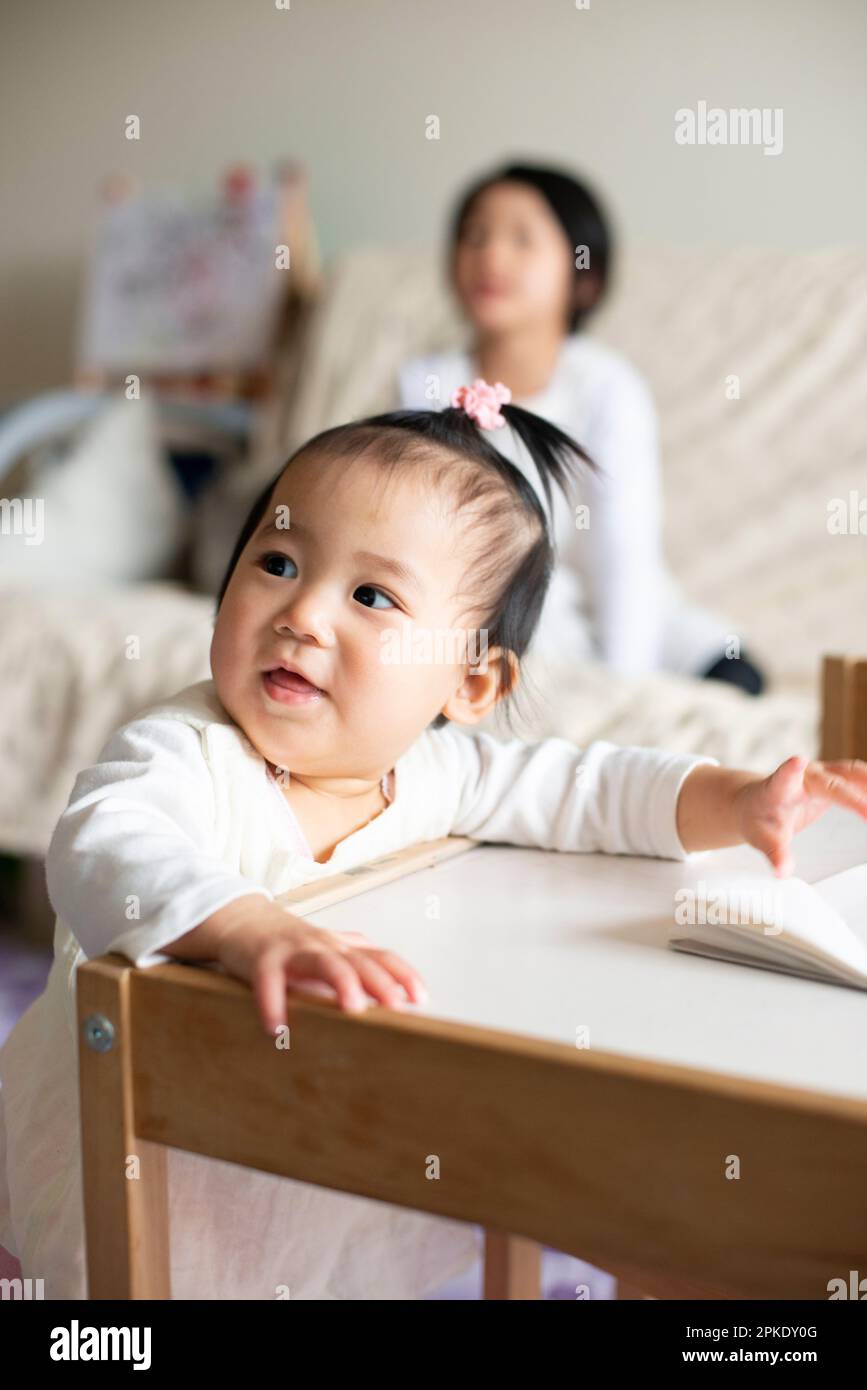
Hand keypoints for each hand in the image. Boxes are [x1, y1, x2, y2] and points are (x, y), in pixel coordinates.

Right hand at [216, 904, 427, 1036]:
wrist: (242, 920)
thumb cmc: (291, 943)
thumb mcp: (329, 951)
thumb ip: (359, 964)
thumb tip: (398, 988)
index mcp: (342, 947)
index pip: (381, 957)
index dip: (403, 975)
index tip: (421, 998)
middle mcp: (323, 945)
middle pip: (358, 960)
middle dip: (380, 981)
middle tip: (398, 1006)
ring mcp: (293, 950)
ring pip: (323, 961)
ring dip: (341, 982)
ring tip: (353, 1007)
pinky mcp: (262, 960)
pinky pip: (269, 982)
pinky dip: (273, 1005)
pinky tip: (278, 1029)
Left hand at [734, 756, 866, 877]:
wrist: (755, 800)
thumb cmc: (757, 816)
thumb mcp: (760, 837)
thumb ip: (774, 853)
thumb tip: (783, 871)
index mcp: (780, 788)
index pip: (785, 777)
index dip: (792, 770)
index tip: (798, 761)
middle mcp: (805, 775)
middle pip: (834, 781)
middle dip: (855, 796)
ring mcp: (823, 774)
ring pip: (854, 773)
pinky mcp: (835, 778)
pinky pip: (860, 779)